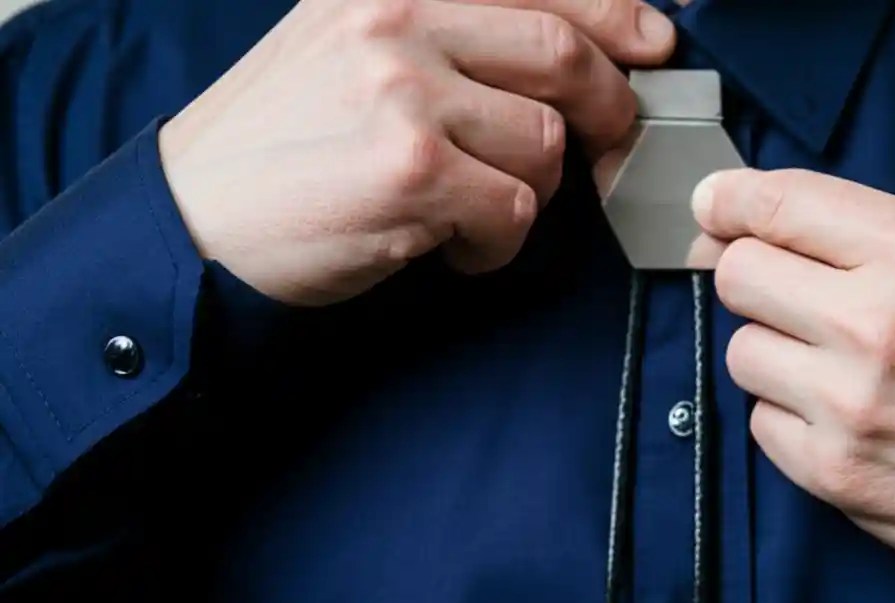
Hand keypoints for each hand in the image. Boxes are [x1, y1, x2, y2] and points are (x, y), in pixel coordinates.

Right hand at [159, 0, 674, 304]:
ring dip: (531, 193)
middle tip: (607, 140)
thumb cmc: (284, 140)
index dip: (615, 10)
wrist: (194, 217)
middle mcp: (397, 18)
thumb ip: (447, 31)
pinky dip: (495, 244)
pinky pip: (514, 210)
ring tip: (478, 208)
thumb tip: (565, 45)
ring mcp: (404, 92)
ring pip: (544, 145)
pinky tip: (450, 244)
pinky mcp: (411, 170)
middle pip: (562, 53)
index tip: (656, 38)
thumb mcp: (351, 45)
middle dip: (607, 105)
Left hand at [692, 168, 894, 602]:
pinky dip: (791, 420)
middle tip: (790, 301)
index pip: (779, 203)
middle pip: (738, 274)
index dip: (731, 201)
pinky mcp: (832, 469)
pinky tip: (845, 423)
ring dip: (775, 356)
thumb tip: (760, 226)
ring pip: (743, 351)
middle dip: (753, 281)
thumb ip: (875, 241)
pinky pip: (761, 422)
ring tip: (838, 372)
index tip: (714, 207)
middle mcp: (877, 320)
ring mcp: (849, 400)